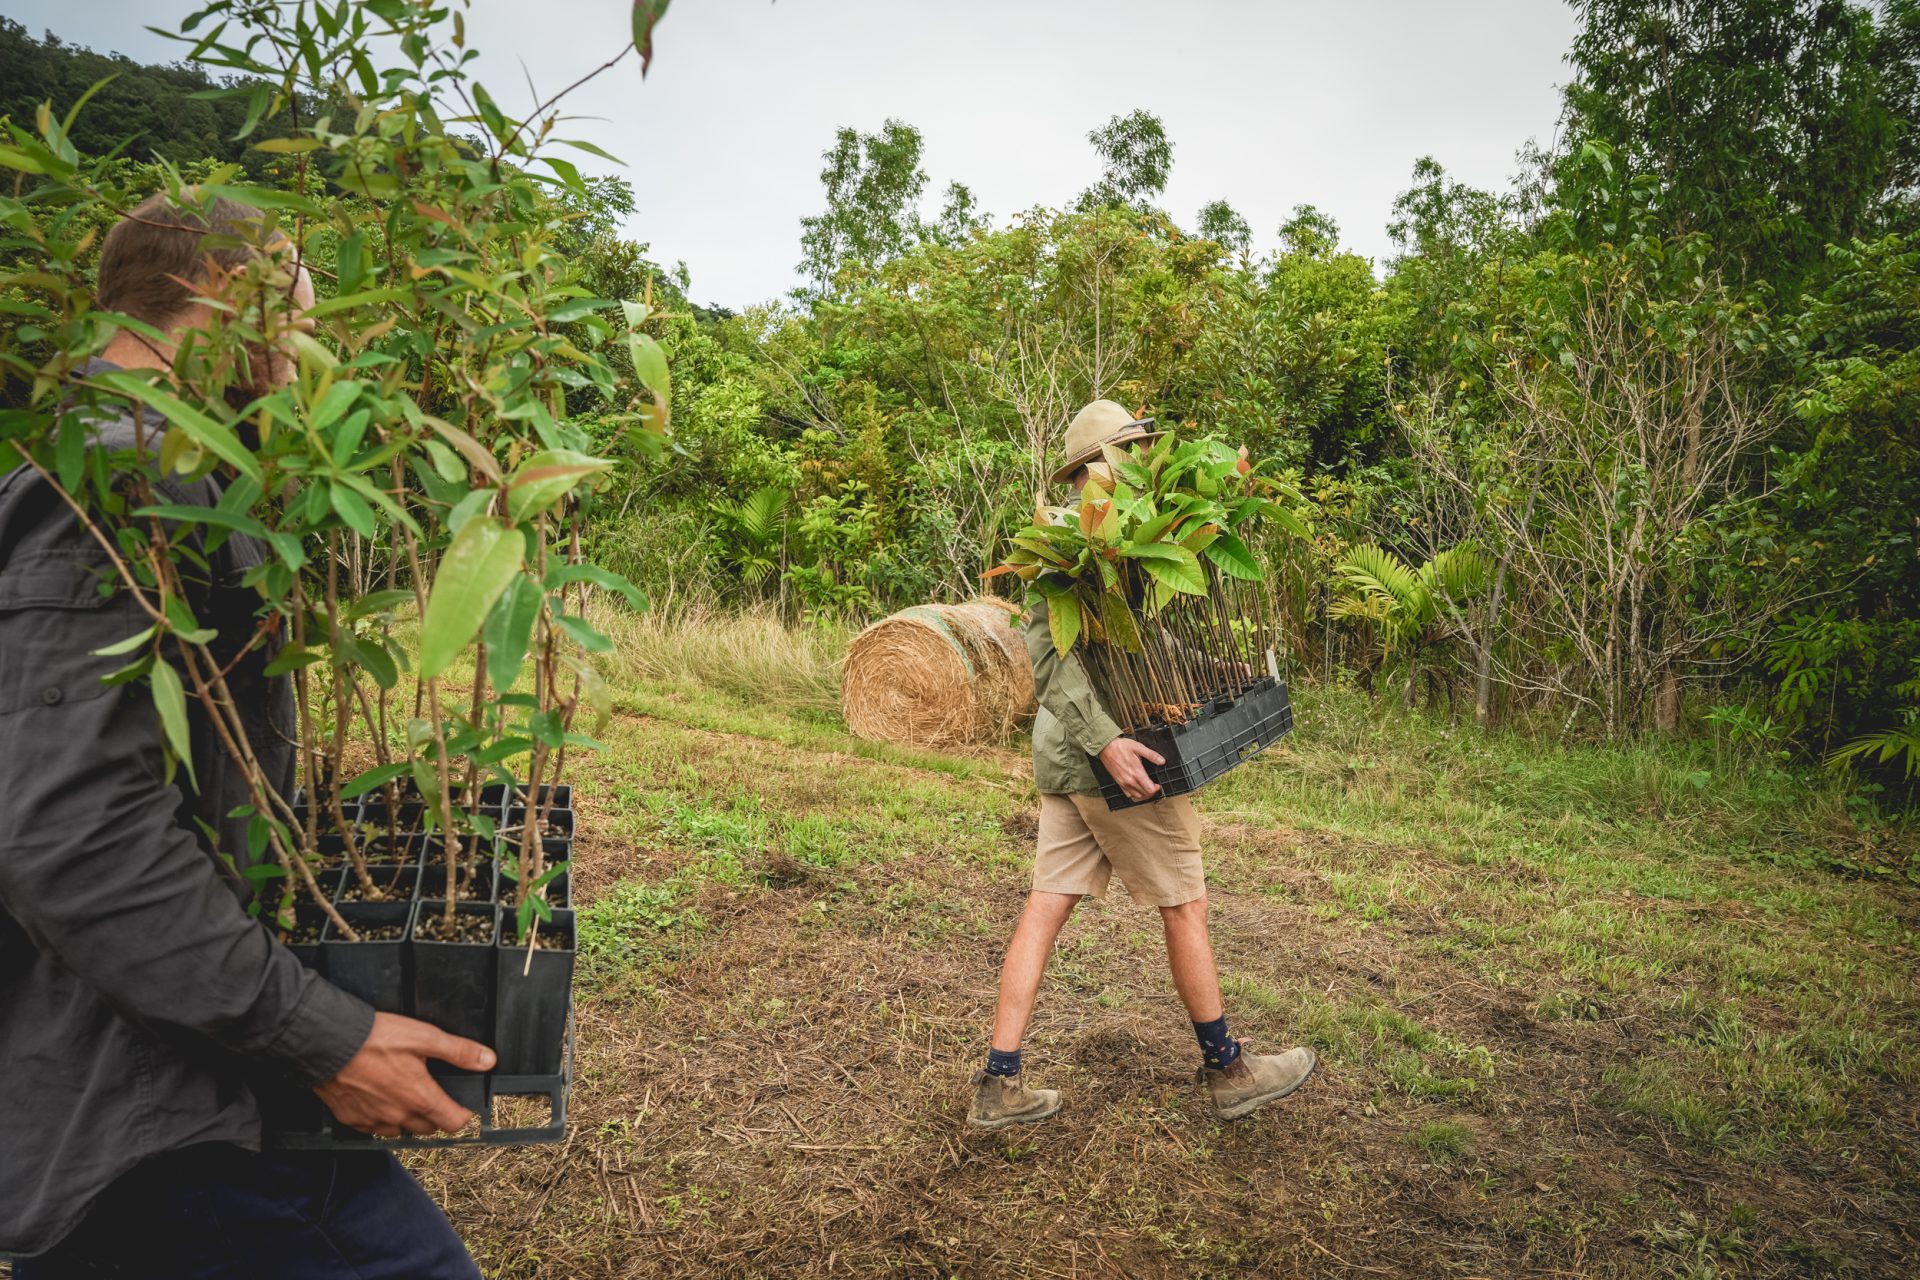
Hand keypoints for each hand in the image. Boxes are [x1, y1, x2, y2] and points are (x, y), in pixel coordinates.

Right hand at [313, 1012, 494, 1137]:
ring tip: (406, 1095)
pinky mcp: (351, 1120)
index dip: (463, 1114)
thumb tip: (487, 1060)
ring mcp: (373, 1121)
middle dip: (436, 1114)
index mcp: (420, 1098)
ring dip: (408, 1119)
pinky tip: (380, 1099)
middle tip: (433, 1093)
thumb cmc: (374, 1039)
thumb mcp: (425, 1037)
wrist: (327, 1043)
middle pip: (428, 1127)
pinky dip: (381, 1119)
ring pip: (400, 1130)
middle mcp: (398, 1116)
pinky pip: (373, 1128)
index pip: (453, 1123)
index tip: (463, 1106)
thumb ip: (458, 1051)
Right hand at [1098, 737, 1164, 801]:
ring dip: (1144, 794)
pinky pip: (1128, 795)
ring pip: (1137, 796)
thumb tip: (1162, 761)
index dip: (1156, 788)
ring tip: (1147, 788)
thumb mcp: (1138, 747)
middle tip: (1154, 786)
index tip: (1158, 784)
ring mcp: (1123, 783)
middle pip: (1145, 794)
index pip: (1150, 789)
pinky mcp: (1119, 783)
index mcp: (1136, 772)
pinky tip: (1137, 788)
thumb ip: (1151, 755)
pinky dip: (1135, 794)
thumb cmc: (1120, 747)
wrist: (1106, 747)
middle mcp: (1130, 780)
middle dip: (1152, 791)